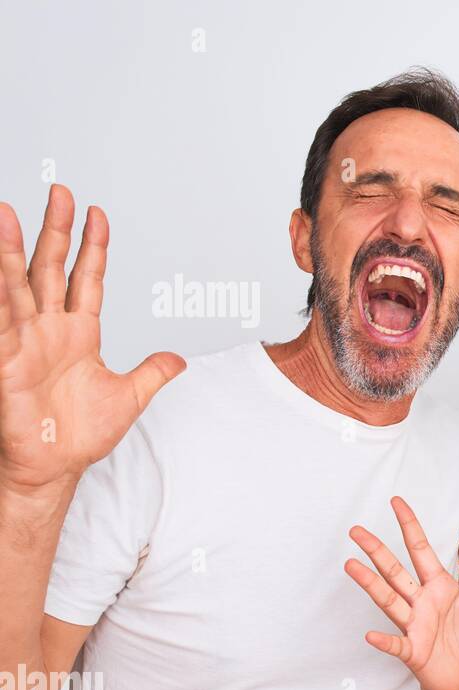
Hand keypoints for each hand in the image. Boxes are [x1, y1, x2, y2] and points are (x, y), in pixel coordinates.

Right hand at [0, 185, 184, 493]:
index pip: (87, 278)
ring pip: (18, 284)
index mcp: (80, 333)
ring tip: (9, 213)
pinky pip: (0, 319)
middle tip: (60, 192)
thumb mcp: (130, 397)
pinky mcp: (5, 358)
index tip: (97, 214)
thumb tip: (179, 359)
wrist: (53, 467)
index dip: (92, 247)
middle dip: (55, 230)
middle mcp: (50, 329)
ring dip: (13, 249)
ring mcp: (25, 340)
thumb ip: (153, 373)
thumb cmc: (81, 436)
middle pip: (51, 267)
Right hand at [345, 496, 458, 689]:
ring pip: (388, 599)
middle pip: (395, 570)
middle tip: (355, 530)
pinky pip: (396, 643)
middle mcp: (420, 601)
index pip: (420, 549)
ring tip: (350, 564)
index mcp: (439, 586)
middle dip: (377, 550)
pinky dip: (384, 639)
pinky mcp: (412, 650)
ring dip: (370, 583)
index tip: (396, 501)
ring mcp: (413, 624)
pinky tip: (370, 634)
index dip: (409, 525)